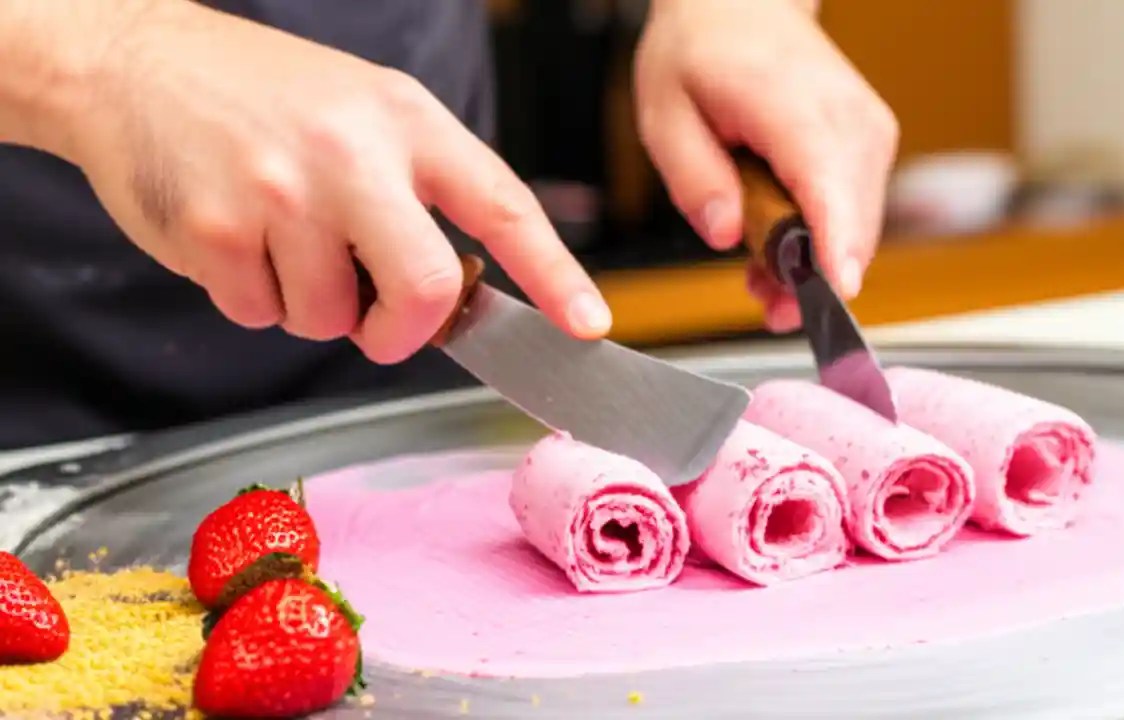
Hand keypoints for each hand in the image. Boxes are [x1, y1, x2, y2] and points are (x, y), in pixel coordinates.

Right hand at [60, 0, 609, 363]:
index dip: (554, 272)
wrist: (134, 60)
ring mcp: (282, 191)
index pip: (501, 204)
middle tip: (379, 323)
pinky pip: (260, 315)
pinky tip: (235, 237)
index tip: (587, 323)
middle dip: (404, 329)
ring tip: (281, 238)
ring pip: (329, 318)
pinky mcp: (217, 229)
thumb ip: (416, 188)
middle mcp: (351, 152)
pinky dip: (253, 298)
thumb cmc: (263, 98)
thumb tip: (452, 293)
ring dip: (311, 306)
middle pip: (424, 288)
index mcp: (405, 119)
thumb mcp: (363, 111)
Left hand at [634, 0, 898, 330]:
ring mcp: (869, 134)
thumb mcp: (665, 114)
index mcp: (793, 108)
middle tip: (764, 302)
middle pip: (851, 226)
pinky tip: (782, 244)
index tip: (835, 294)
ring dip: (814, 265)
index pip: (829, 188)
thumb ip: (693, 179)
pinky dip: (823, 239)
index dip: (834, 248)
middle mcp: (849, 121)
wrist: (744, 7)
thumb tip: (725, 233)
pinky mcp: (872, 147)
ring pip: (859, 230)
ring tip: (759, 273)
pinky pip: (856, 213)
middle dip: (810, 280)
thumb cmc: (703, 53)